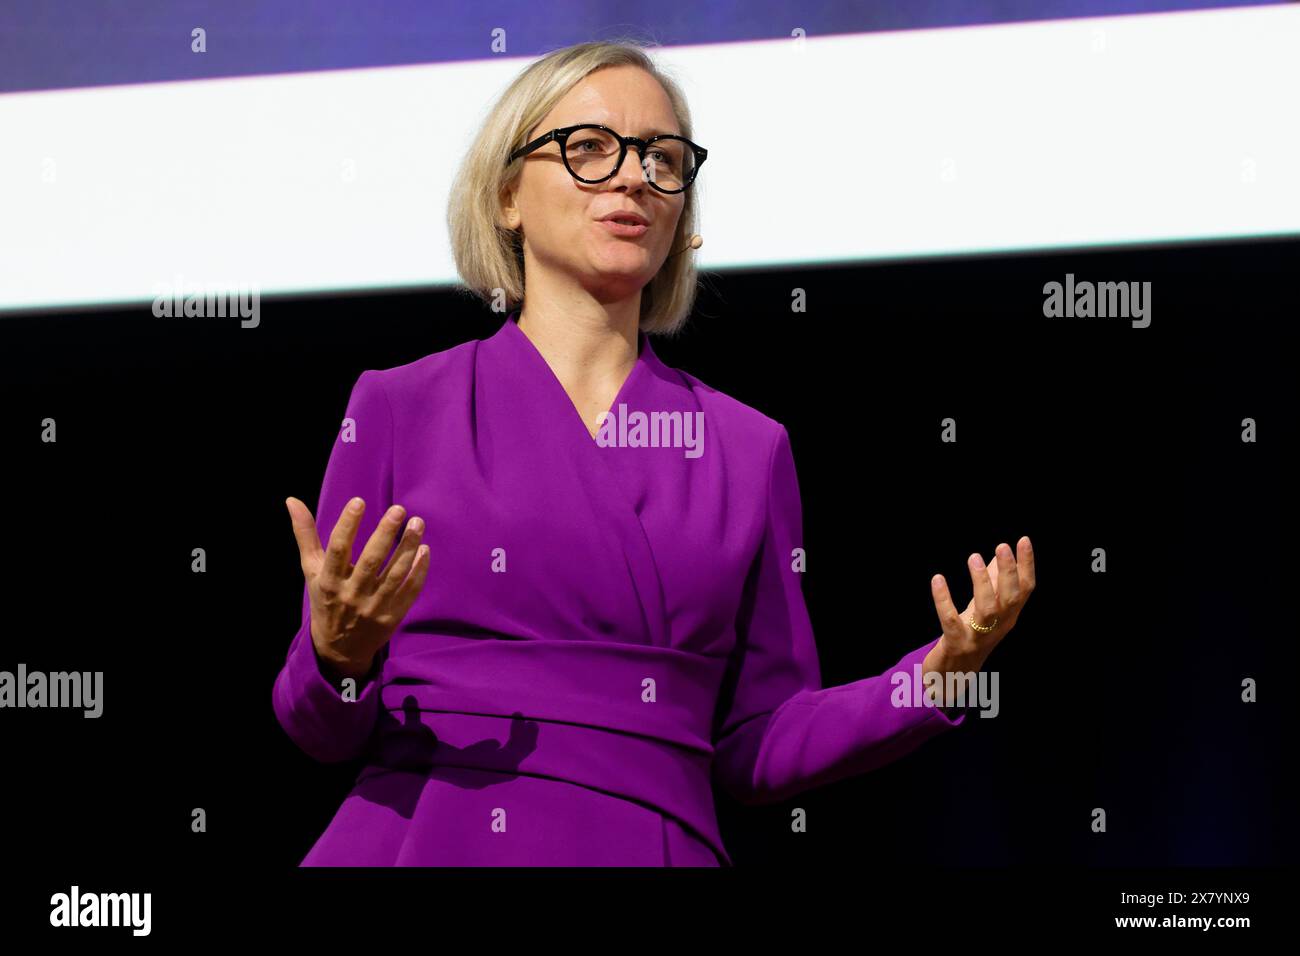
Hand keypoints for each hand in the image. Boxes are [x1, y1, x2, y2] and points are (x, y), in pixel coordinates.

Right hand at [286, 495, 429, 680]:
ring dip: (408, 547)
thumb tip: (292, 500)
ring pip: (395, 574)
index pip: (338, 550)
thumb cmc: (325, 600)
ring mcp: (373, 607)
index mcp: (328, 581)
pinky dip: (419, 570)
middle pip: (370, 561)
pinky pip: (409, 590)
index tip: (358, 501)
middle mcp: (351, 594)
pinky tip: (424, 549)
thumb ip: (305, 535)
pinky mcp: (392, 616)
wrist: (339, 649)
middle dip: (385, 534)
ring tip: (418, 523)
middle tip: (399, 509)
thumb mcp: (311, 571)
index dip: (347, 525)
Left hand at [923, 537, 1035, 695]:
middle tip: (1002, 546)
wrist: (952, 677)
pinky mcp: (955, 643)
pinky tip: (938, 579)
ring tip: (974, 557)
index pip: (1025, 590)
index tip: (1024, 540)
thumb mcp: (984, 610)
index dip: (1027, 566)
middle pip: (1010, 599)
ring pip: (986, 609)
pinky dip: (944, 600)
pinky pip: (950, 620)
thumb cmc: (970, 637)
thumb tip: (997, 557)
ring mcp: (978, 637)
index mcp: (1009, 617)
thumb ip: (992, 585)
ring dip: (982, 582)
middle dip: (1009, 572)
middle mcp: (998, 627)